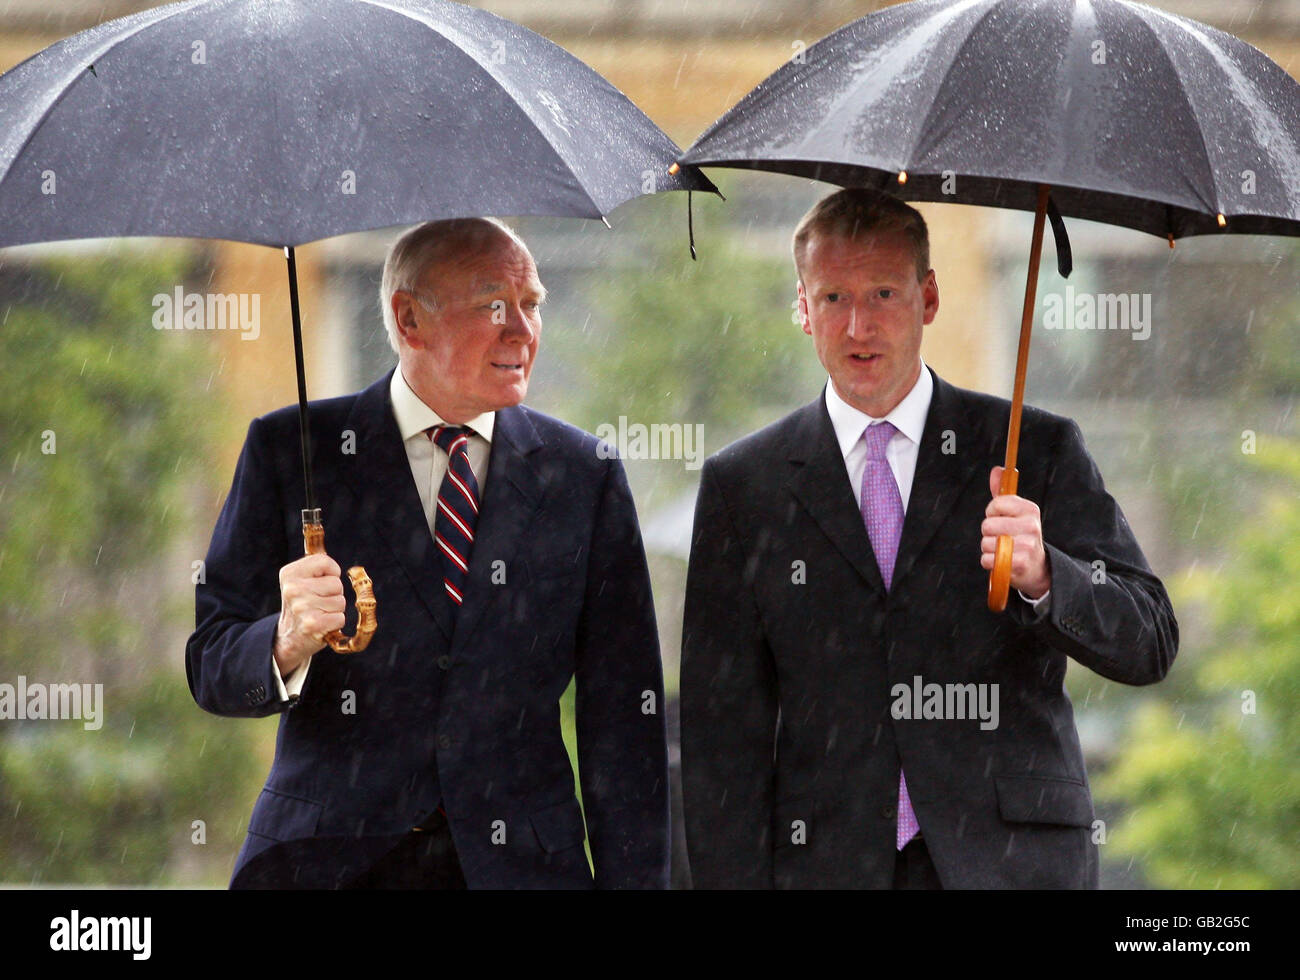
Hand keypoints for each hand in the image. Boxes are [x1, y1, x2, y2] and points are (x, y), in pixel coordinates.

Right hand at [273, 553, 345, 675]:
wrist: (290, 636)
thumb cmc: (303, 603)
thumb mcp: (302, 579)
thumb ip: (318, 565)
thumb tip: (341, 558)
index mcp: (289, 574)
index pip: (325, 562)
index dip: (331, 574)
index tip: (320, 583)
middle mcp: (293, 589)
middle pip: (336, 583)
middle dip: (333, 594)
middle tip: (318, 602)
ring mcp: (302, 607)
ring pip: (340, 601)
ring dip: (335, 609)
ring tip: (319, 613)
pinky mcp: (313, 625)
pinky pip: (340, 617)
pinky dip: (336, 622)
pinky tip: (322, 624)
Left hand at [980, 466, 1050, 599]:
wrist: (1036, 567)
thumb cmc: (1020, 535)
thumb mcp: (1015, 513)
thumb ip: (1002, 492)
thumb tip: (996, 470)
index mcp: (1030, 510)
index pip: (996, 504)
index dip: (991, 512)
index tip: (999, 518)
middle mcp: (1031, 526)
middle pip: (988, 525)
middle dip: (988, 532)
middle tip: (1000, 536)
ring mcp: (1027, 546)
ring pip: (986, 543)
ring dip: (988, 548)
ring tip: (1002, 549)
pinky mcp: (1020, 564)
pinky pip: (988, 559)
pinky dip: (989, 561)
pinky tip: (1000, 561)